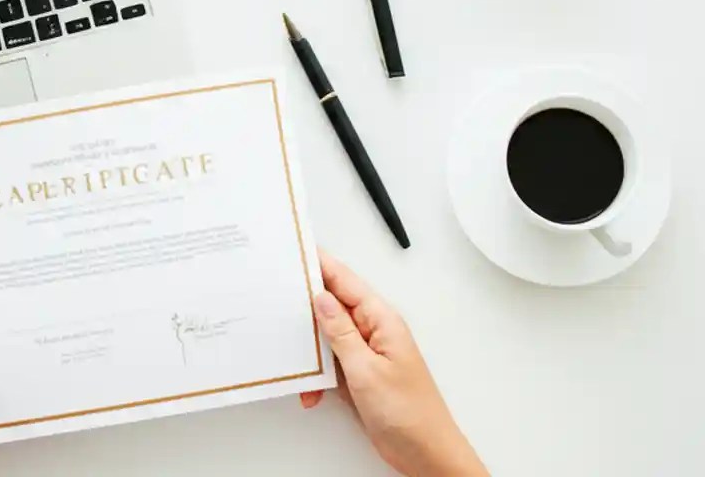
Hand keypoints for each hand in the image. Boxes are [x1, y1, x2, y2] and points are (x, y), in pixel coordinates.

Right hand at [300, 250, 486, 476]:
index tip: (296, 250)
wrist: (425, 454)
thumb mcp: (365, 370)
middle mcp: (374, 331)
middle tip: (279, 307)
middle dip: (306, 310)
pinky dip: (317, 376)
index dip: (320, 264)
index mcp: (381, 320)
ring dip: (310, 352)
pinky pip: (329, 363)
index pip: (345, 281)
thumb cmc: (409, 413)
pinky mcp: (359, 374)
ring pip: (326, 337)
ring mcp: (366, 353)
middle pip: (332, 306)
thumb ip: (340, 331)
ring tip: (298, 365)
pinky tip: (312, 391)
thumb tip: (321, 298)